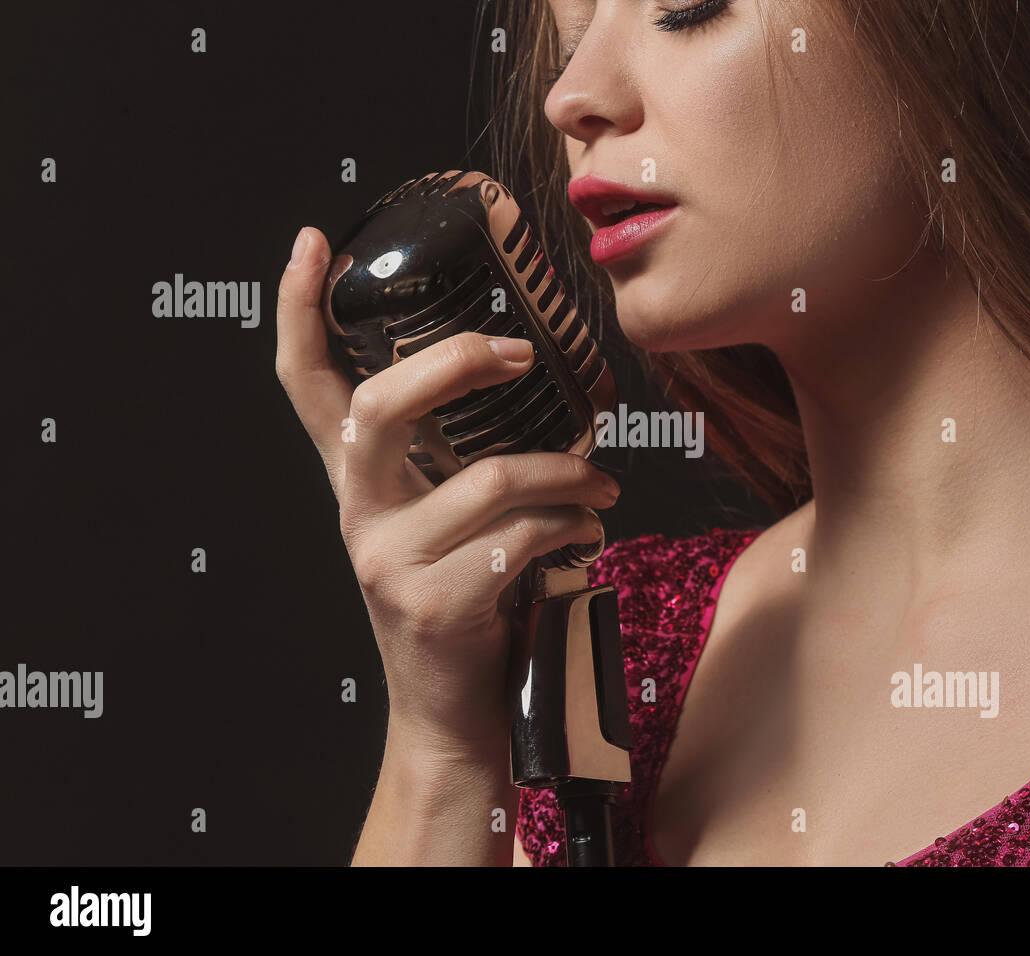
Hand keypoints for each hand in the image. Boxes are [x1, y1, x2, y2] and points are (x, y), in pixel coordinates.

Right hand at [274, 227, 619, 750]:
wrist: (453, 714)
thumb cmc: (468, 603)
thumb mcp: (451, 524)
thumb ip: (468, 463)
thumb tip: (550, 393)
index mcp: (359, 483)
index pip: (308, 386)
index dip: (299, 312)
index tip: (313, 243)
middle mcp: (358, 514)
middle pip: (382, 406)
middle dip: (460, 361)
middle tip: (524, 354)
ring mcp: (387, 562)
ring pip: (489, 480)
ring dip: (567, 475)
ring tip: (601, 488)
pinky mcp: (431, 604)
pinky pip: (521, 539)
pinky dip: (572, 529)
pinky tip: (588, 537)